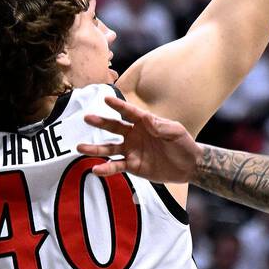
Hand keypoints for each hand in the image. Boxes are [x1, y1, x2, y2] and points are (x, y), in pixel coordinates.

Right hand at [78, 95, 201, 183]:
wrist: (189, 165)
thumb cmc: (183, 143)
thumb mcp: (175, 131)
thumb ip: (161, 125)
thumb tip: (147, 119)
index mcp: (145, 122)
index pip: (129, 112)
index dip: (118, 106)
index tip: (106, 99)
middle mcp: (135, 134)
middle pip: (114, 127)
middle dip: (101, 123)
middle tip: (87, 118)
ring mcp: (132, 150)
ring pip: (110, 148)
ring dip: (95, 149)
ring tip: (80, 148)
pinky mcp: (133, 166)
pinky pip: (117, 166)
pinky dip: (106, 168)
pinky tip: (96, 170)